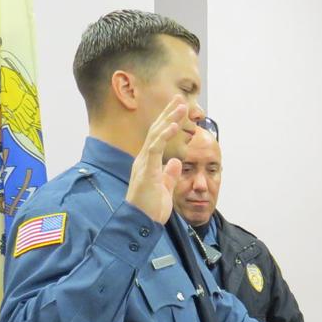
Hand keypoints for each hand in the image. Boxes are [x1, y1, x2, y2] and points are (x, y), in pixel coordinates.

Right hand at [126, 96, 187, 223]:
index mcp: (148, 163)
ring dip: (169, 119)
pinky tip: (173, 125)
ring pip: (155, 135)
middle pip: (156, 131)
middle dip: (168, 113)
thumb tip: (175, 161)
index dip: (168, 122)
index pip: (158, 138)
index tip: (177, 109)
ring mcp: (143, 163)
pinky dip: (164, 135)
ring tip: (181, 106)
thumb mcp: (164, 189)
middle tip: (179, 98)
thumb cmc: (150, 210)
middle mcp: (143, 160)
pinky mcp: (145, 170)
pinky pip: (154, 148)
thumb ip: (168, 175)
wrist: (140, 224)